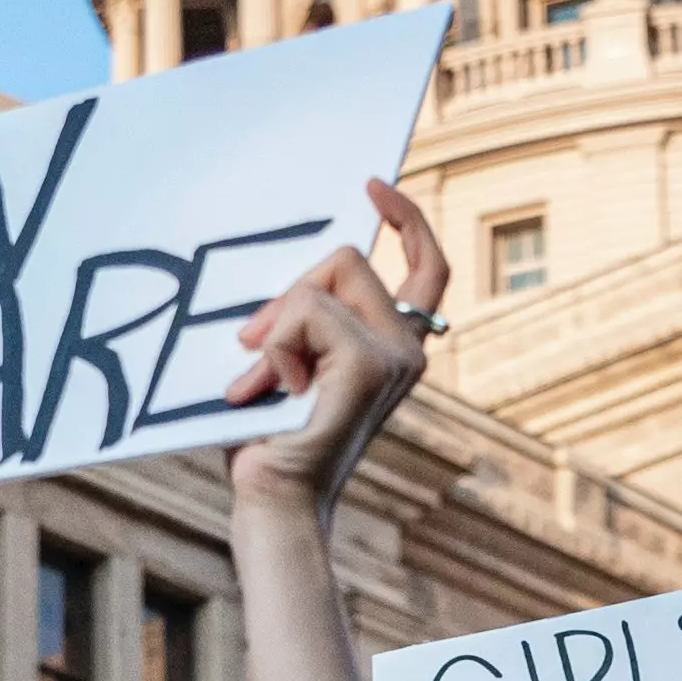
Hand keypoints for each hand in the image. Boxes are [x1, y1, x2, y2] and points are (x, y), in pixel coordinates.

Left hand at [227, 176, 447, 514]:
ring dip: (276, 326)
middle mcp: (409, 349)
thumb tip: (291, 281)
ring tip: (260, 382)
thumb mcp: (290, 358)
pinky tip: (270, 391)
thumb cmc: (272, 434)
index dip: (408, 219)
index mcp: (396, 346)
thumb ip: (304, 316)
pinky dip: (274, 346)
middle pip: (349, 258)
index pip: (428, 266)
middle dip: (292, 291)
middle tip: (253, 343)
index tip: (375, 185)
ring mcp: (395, 357)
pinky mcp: (369, 365)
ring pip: (323, 281)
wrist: (274, 495)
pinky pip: (307, 311)